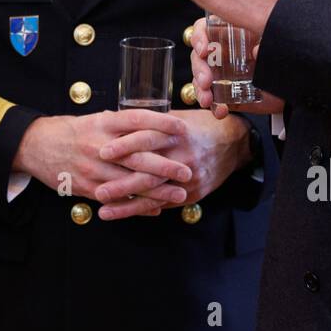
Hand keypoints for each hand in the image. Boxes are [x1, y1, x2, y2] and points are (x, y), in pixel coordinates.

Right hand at [13, 109, 192, 219]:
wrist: (36, 146)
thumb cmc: (72, 131)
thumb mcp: (96, 120)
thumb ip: (123, 125)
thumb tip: (157, 125)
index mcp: (103, 124)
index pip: (136, 120)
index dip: (160, 123)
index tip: (182, 128)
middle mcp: (99, 146)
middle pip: (137, 156)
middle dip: (165, 166)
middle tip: (188, 171)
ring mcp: (93, 169)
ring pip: (130, 183)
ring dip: (157, 191)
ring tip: (179, 194)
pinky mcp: (87, 188)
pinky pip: (117, 199)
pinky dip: (138, 205)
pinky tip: (156, 208)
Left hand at [99, 109, 251, 211]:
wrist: (233, 143)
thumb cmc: (199, 126)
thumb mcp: (177, 118)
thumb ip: (151, 124)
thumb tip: (118, 123)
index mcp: (176, 132)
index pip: (148, 138)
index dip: (125, 145)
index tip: (103, 151)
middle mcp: (182, 155)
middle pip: (149, 170)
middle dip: (122, 181)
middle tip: (98, 188)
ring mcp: (189, 177)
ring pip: (155, 192)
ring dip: (127, 201)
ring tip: (103, 207)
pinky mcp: (192, 193)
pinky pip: (164, 203)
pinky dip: (142, 209)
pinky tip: (122, 213)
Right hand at [187, 16, 285, 118]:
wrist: (296, 91)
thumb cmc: (285, 61)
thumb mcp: (275, 45)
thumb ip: (266, 43)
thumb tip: (255, 51)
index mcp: (232, 35)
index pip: (205, 29)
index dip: (199, 37)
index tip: (204, 50)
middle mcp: (223, 53)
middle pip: (199, 56)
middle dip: (198, 69)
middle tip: (206, 81)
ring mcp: (223, 74)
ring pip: (200, 78)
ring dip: (200, 90)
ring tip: (208, 100)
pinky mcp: (227, 94)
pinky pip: (213, 99)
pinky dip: (214, 107)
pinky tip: (221, 111)